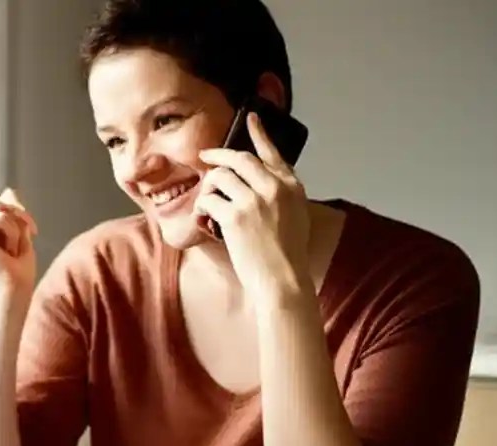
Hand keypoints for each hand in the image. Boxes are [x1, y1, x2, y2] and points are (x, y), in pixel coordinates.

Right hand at [0, 188, 38, 299]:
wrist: (13, 289)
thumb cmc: (14, 267)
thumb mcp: (14, 231)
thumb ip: (8, 211)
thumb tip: (8, 190)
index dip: (7, 209)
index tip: (25, 229)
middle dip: (12, 214)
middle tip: (25, 235)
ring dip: (13, 225)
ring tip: (12, 247)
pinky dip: (12, 232)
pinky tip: (8, 251)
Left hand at [194, 112, 312, 305]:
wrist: (282, 278)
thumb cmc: (286, 254)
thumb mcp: (295, 215)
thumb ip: (280, 194)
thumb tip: (257, 181)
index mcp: (291, 186)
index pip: (272, 152)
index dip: (259, 133)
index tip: (250, 117)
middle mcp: (274, 187)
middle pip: (239, 158)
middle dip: (217, 156)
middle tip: (205, 157)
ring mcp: (255, 200)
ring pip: (219, 177)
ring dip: (208, 189)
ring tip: (207, 204)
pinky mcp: (236, 215)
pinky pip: (209, 201)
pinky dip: (202, 209)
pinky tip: (204, 219)